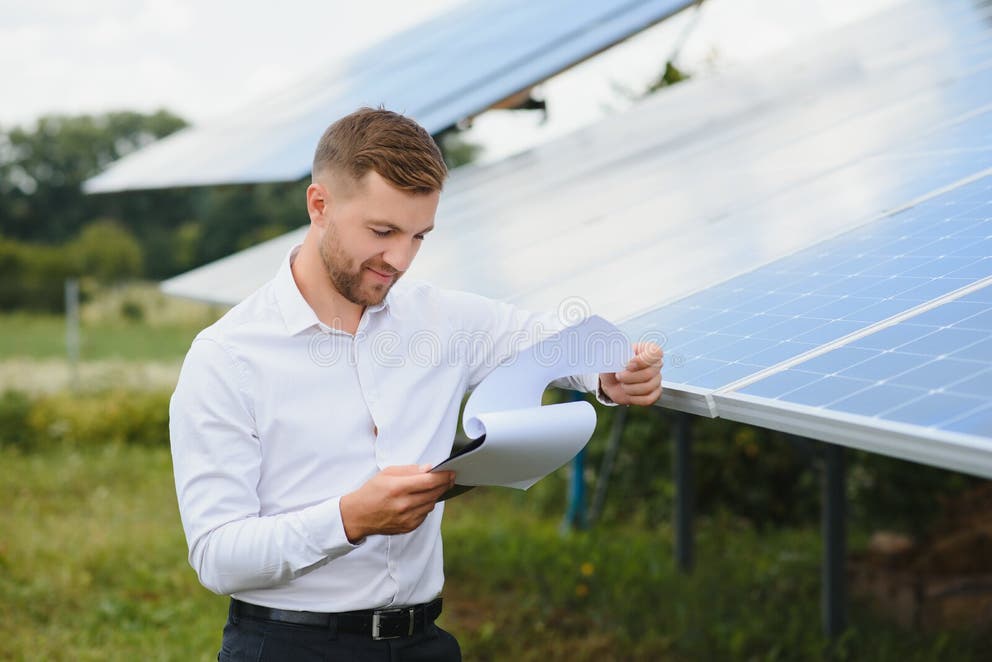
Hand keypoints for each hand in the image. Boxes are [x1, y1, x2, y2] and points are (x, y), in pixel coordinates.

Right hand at [340, 465, 454, 542]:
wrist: (358, 516)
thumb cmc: (372, 491)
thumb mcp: (387, 473)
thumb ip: (410, 470)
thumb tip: (429, 469)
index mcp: (398, 488)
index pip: (429, 481)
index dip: (443, 476)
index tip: (452, 471)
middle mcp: (404, 505)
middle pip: (434, 493)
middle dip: (444, 484)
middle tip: (449, 478)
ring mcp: (406, 518)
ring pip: (431, 504)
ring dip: (434, 495)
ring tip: (431, 487)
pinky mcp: (408, 527)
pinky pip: (425, 514)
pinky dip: (425, 506)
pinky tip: (419, 500)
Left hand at [599, 342, 662, 405]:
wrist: (611, 381)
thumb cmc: (613, 365)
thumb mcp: (612, 355)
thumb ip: (617, 352)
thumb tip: (618, 352)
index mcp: (647, 350)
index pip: (655, 353)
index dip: (642, 360)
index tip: (628, 365)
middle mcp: (655, 364)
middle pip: (649, 373)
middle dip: (629, 377)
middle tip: (618, 376)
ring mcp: (656, 380)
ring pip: (648, 387)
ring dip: (630, 388)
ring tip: (623, 384)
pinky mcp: (654, 393)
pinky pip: (647, 399)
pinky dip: (634, 397)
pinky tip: (628, 392)